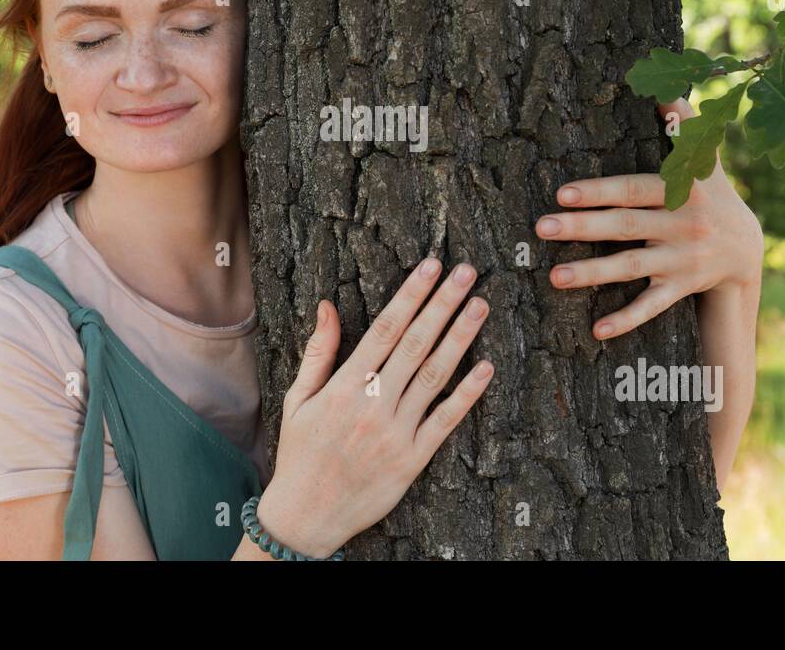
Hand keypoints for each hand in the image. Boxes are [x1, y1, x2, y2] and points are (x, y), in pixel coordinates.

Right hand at [256, 258, 493, 556]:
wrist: (306, 515)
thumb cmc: (300, 453)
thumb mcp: (298, 399)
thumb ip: (319, 351)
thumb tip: (328, 306)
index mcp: (344, 386)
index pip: (385, 329)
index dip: (411, 295)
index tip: (430, 267)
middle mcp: (373, 405)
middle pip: (415, 344)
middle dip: (442, 304)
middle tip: (466, 273)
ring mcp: (396, 433)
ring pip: (434, 376)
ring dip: (460, 338)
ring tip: (480, 305)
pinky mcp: (413, 460)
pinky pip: (445, 421)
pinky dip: (467, 394)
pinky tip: (486, 368)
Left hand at [535, 96, 763, 339]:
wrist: (748, 251)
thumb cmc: (712, 195)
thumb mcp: (705, 160)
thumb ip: (683, 125)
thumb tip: (661, 86)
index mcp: (683, 190)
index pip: (635, 189)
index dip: (601, 190)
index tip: (564, 192)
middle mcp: (682, 225)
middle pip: (626, 227)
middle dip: (583, 227)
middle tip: (542, 227)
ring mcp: (682, 261)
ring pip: (632, 268)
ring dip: (594, 273)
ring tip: (555, 277)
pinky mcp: (681, 289)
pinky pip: (652, 306)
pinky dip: (626, 320)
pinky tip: (596, 330)